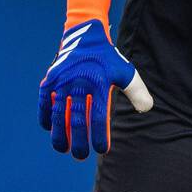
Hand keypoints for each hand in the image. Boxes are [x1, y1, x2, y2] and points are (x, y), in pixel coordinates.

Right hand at [37, 0, 152, 158]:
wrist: (85, 36)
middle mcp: (78, 83)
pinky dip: (45, 116)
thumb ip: (137, 91)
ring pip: (58, 114)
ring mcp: (62, 81)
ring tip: (63, 149)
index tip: (102, 150)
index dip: (99, 135)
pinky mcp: (50, 80)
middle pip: (77, 119)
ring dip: (59, 134)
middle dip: (79, 141)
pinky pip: (45, 102)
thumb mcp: (126, 72)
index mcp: (99, 83)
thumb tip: (147, 109)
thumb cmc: (108, 59)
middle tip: (81, 156)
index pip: (98, 116)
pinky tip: (49, 128)